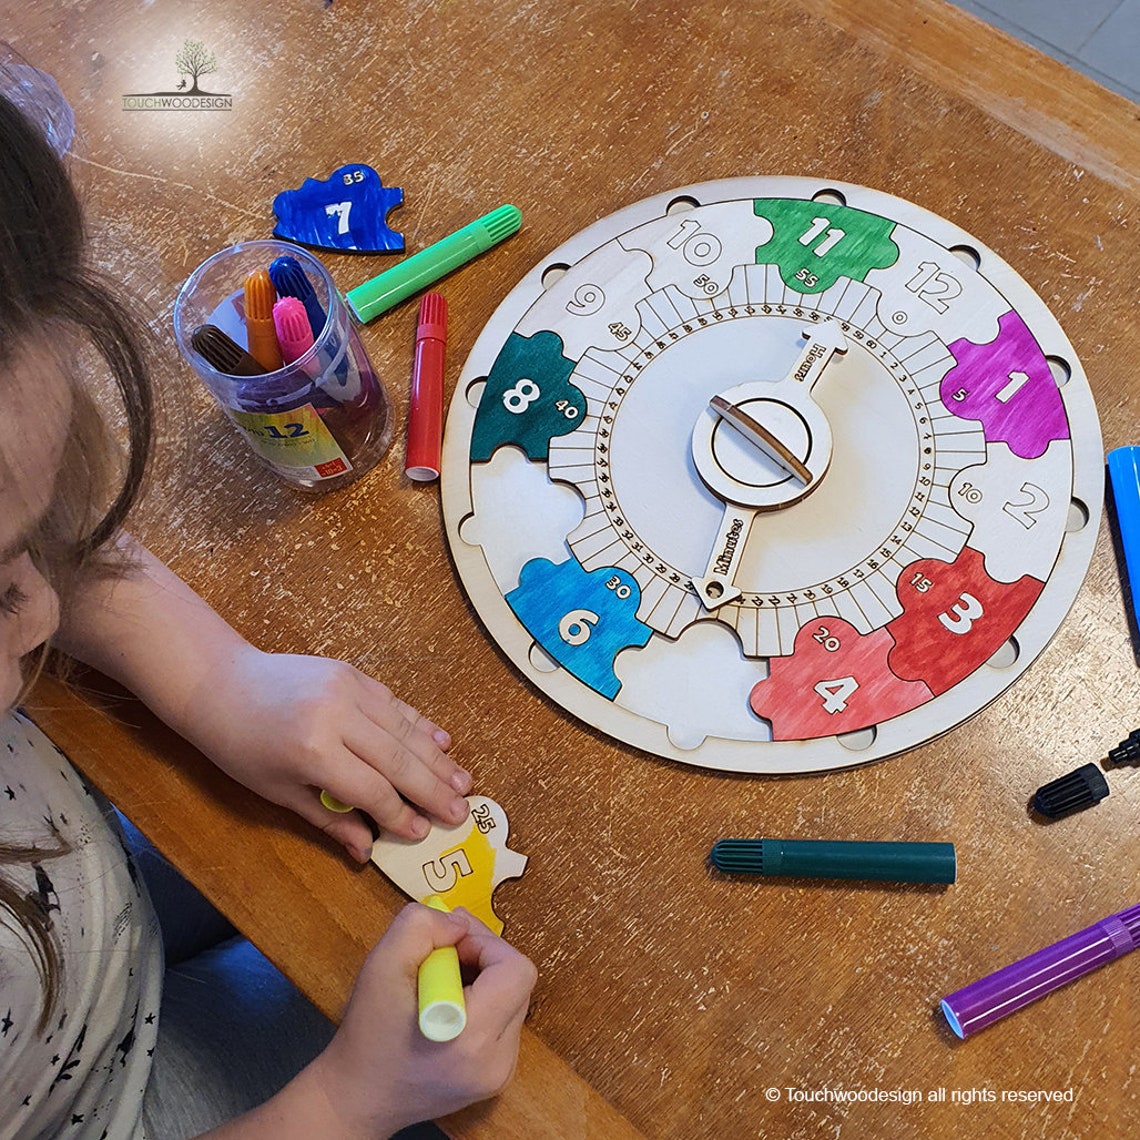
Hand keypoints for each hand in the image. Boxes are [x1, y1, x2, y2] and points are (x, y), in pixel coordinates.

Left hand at [184, 646, 472, 860]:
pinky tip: (441, 742)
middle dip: (432, 789)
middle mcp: (337, 716)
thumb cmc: (242, 747)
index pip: (372, 789)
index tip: (422, 833)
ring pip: (404, 729)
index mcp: (314, 752)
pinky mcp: (352, 673)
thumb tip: (367, 849)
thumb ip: (329, 819)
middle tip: (461, 812)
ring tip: (463, 782)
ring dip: (437, 758)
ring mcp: (348, 688)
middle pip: (398, 759)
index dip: (399, 814)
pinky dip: (419, 724)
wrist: (220, 684)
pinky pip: (394, 704)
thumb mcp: (279, 792)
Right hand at [309, 903, 537, 1135]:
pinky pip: (505, 1022)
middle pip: (518, 982)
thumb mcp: (381, 965)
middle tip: (442, 958)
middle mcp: (495, 1062)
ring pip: (513, 1000)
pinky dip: (483, 1005)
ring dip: (483, 980)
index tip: (448, 947)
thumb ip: (421, 927)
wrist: (357, 1098)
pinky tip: (448, 1009)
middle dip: (483, 958)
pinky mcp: (495, 1079)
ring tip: (441, 985)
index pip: (516, 970)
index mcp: (471, 1037)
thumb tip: (460, 923)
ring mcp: (499, 1074)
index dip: (485, 944)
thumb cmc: (367, 1034)